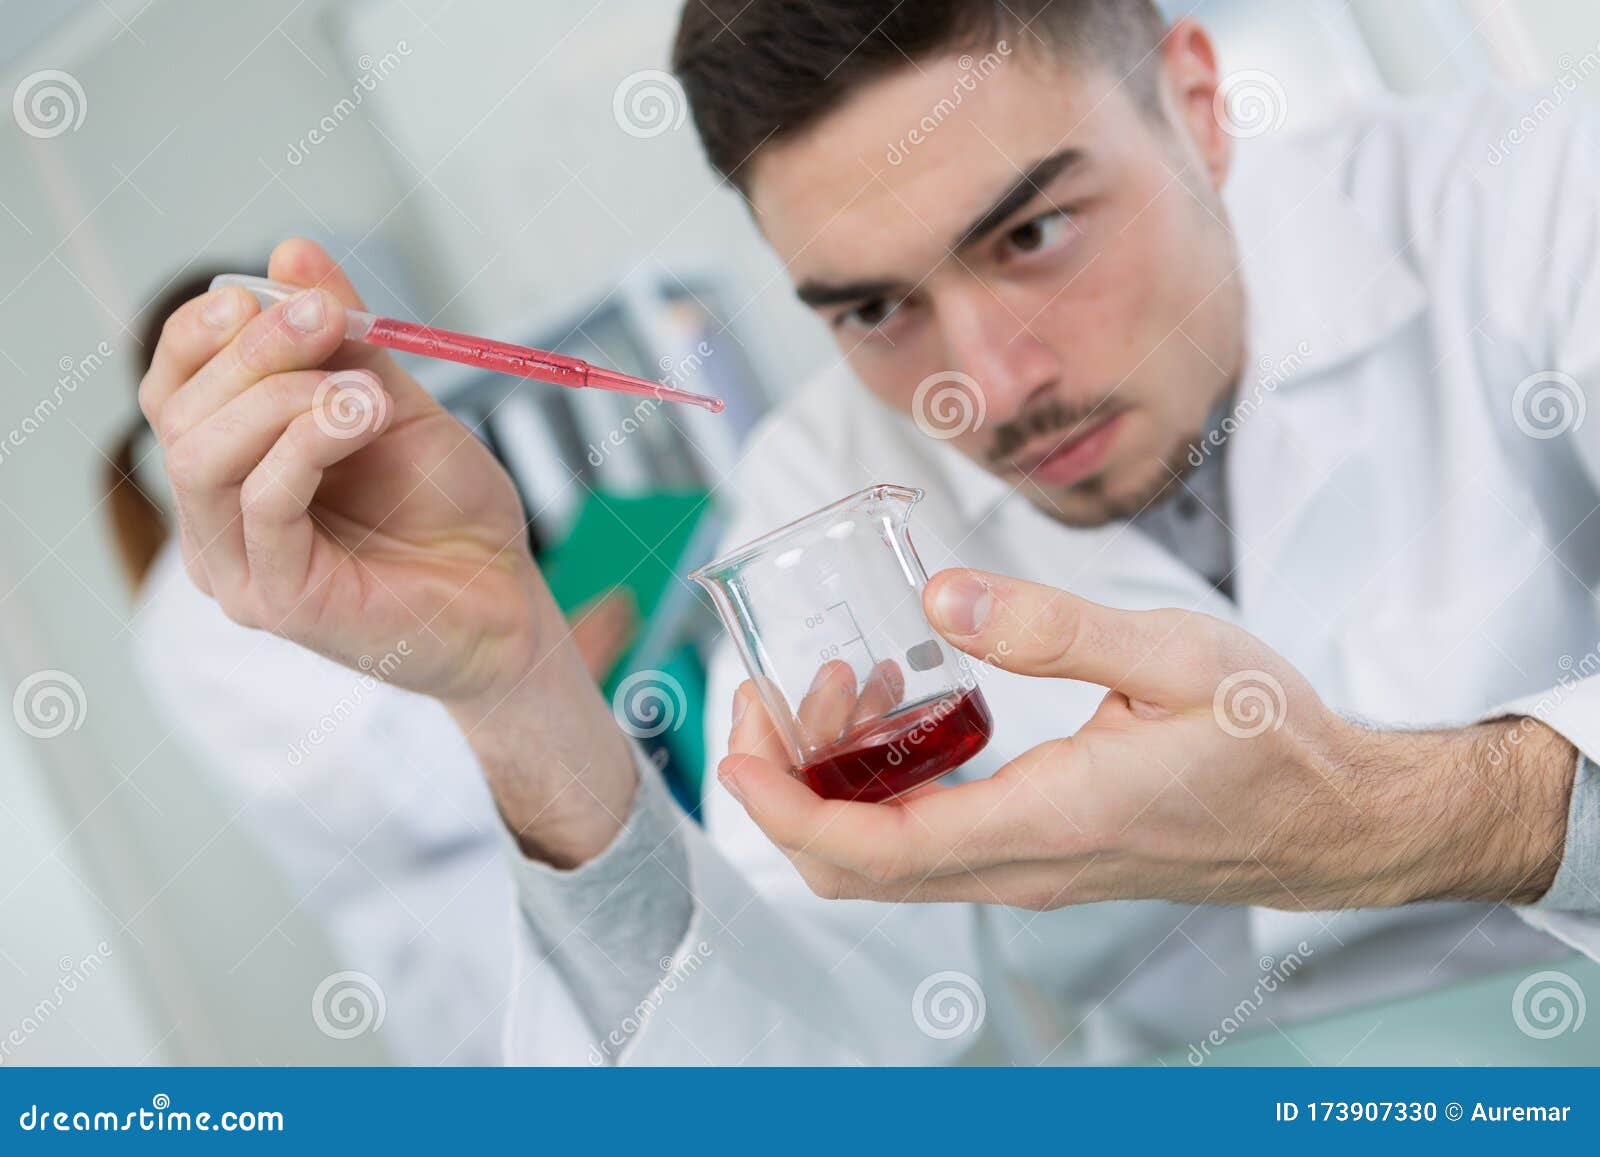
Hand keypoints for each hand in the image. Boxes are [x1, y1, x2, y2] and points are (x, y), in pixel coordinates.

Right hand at [141, 239, 633, 862]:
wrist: (509, 599)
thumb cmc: (449, 512)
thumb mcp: (392, 402)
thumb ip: (342, 339)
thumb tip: (291, 251)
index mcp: (231, 472)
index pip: (171, 388)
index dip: (204, 330)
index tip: (272, 291)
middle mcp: (216, 523)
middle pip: (178, 414)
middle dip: (252, 349)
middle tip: (329, 319)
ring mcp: (240, 568)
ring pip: (204, 457)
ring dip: (280, 396)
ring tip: (363, 388)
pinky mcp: (281, 601)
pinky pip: (262, 504)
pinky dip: (306, 444)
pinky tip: (359, 417)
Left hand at [717, 568, 1574, 910]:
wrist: (1334, 818)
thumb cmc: (1270, 741)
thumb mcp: (1171, 655)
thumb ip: (1050, 627)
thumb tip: (940, 597)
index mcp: (1048, 821)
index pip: (872, 849)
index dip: (784, 804)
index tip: (737, 743)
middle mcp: (1023, 866)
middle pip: (853, 867)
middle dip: (787, 786)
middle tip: (776, 694)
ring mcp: (1029, 870)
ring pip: (884, 860)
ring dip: (835, 781)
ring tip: (846, 683)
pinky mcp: (1039, 855)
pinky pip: (927, 844)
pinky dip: (883, 787)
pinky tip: (905, 710)